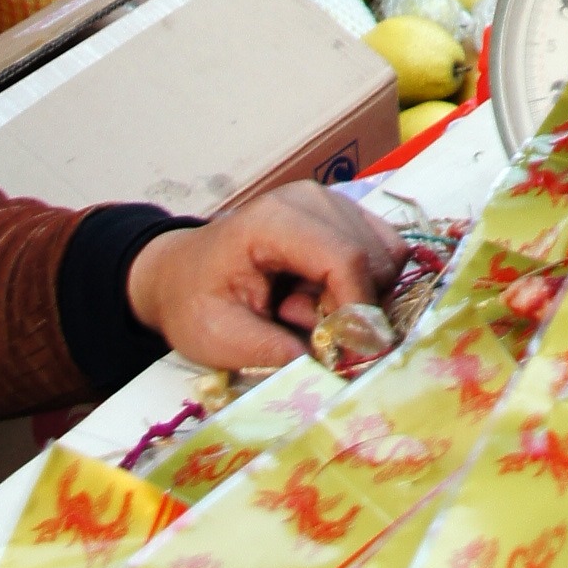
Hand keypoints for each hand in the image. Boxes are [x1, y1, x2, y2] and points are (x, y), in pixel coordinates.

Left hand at [125, 184, 403, 371]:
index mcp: (273, 220)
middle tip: (302, 328)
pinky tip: (321, 296)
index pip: (345, 258)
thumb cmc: (194, 303)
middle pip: (374, 258)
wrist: (180, 275)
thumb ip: (275, 353)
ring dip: (358, 296)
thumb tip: (331, 367)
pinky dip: (364, 285)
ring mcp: (331, 202)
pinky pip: (385, 253)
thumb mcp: (219, 339)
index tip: (351, 354)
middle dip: (353, 307)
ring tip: (306, 310)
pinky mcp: (344, 215)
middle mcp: (311, 200)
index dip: (359, 310)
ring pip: (387, 256)